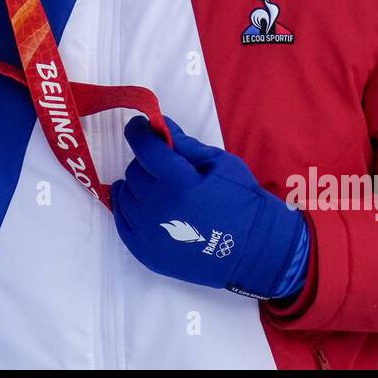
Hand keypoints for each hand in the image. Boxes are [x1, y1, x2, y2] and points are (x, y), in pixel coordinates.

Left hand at [111, 115, 307, 298]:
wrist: (254, 250)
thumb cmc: (242, 201)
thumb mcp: (220, 163)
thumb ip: (186, 144)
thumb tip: (160, 124)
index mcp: (177, 181)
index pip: (144, 147)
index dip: (138, 131)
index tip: (139, 126)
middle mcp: (157, 207)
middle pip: (134, 171)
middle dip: (146, 161)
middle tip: (162, 164)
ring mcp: (149, 233)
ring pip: (125, 195)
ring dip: (136, 185)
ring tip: (154, 185)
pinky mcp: (146, 252)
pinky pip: (122, 222)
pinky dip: (127, 208)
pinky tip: (140, 203)